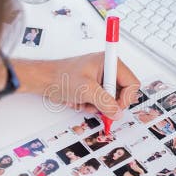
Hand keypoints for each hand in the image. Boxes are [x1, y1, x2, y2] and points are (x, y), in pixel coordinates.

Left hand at [13, 53, 139, 118]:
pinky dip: (91, 106)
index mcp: (108, 62)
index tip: (115, 107)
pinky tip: (79, 101)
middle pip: (122, 93)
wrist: (43, 80)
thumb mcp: (86, 90)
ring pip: (111, 100)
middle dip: (109, 103)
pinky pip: (100, 102)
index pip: (132, 82)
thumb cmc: (61, 76)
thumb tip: (117, 113)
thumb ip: (105, 102)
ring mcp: (100, 79)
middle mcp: (107, 69)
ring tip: (84, 102)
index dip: (126, 98)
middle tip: (97, 106)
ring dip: (98, 106)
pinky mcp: (93, 88)